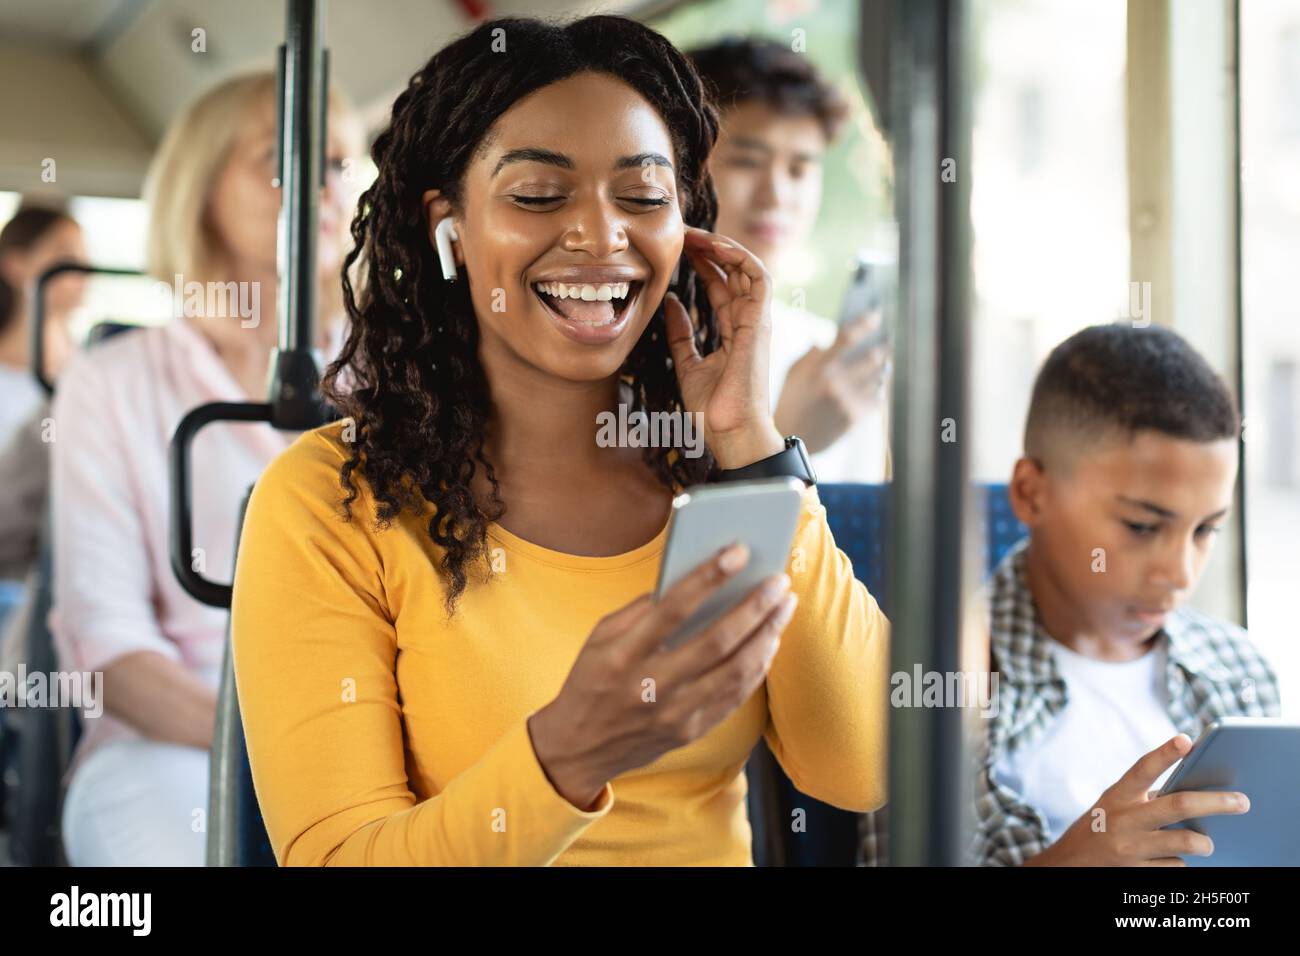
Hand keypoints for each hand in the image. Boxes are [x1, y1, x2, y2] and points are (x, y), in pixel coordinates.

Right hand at [528, 542, 798, 809]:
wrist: (579, 749)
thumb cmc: (591, 682)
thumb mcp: (599, 639)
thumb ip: (639, 610)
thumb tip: (689, 581)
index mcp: (623, 655)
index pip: (672, 609)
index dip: (709, 578)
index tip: (739, 552)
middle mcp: (651, 686)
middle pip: (716, 642)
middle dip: (755, 608)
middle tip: (779, 581)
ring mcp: (674, 713)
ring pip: (736, 671)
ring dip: (767, 635)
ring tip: (784, 607)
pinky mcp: (691, 731)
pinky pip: (735, 697)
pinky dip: (758, 666)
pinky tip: (770, 641)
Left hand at [663, 226, 782, 469]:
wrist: (730, 432)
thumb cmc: (714, 409)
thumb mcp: (687, 364)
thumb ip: (681, 334)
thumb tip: (670, 303)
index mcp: (733, 331)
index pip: (719, 286)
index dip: (701, 264)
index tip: (677, 249)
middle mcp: (747, 322)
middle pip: (731, 273)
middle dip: (708, 249)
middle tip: (682, 233)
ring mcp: (756, 321)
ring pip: (747, 269)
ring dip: (723, 247)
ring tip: (696, 234)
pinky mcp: (761, 322)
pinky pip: (758, 278)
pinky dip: (740, 258)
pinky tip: (716, 246)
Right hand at [774, 309, 889, 453]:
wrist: (792, 435)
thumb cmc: (792, 401)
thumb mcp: (794, 373)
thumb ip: (812, 355)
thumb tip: (830, 340)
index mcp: (817, 367)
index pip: (847, 337)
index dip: (865, 323)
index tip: (877, 315)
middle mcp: (834, 382)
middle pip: (871, 357)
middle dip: (883, 347)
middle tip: (889, 340)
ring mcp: (846, 401)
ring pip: (878, 378)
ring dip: (884, 368)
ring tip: (886, 362)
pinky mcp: (854, 417)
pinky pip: (878, 398)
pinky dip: (879, 391)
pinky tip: (879, 386)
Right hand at [1026, 734, 1249, 866]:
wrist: (1067, 865)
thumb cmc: (1098, 829)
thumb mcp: (1112, 806)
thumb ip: (1143, 798)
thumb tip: (1192, 792)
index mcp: (1117, 796)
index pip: (1142, 769)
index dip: (1164, 753)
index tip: (1186, 740)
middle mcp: (1123, 820)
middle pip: (1178, 805)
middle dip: (1217, 802)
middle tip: (1242, 802)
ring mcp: (1130, 849)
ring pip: (1185, 842)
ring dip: (1203, 842)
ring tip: (1208, 842)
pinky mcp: (1137, 873)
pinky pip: (1175, 868)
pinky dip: (1180, 863)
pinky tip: (1173, 860)